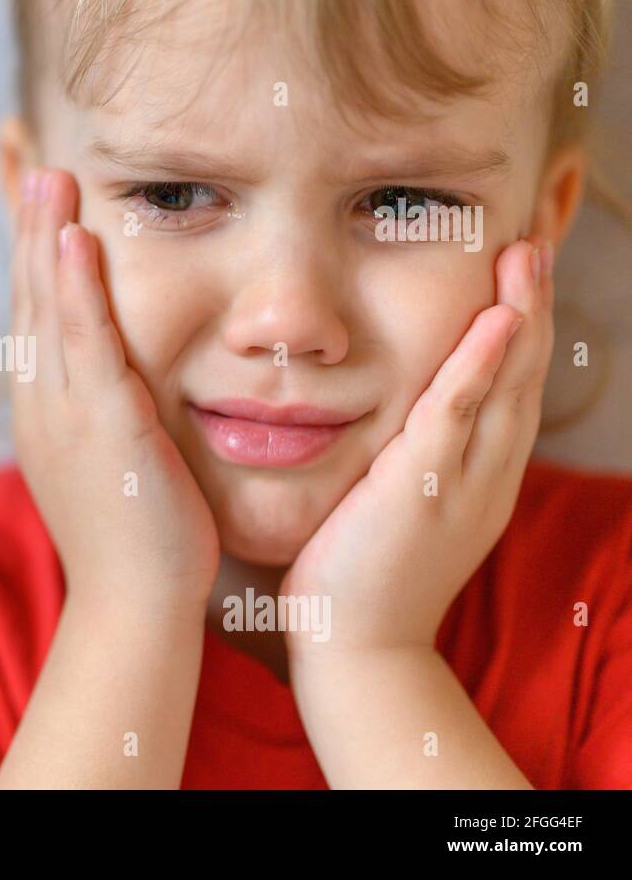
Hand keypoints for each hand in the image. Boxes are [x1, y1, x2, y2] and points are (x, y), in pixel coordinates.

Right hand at [9, 168, 219, 603]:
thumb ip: (109, 408)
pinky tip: (73, 240)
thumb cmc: (138, 536)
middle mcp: (39, 403)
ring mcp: (61, 414)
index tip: (34, 195)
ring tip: (47, 173)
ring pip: (45, 310)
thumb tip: (120, 376)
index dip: (29, 249)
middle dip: (25, 225)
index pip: (33, 312)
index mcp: (44, 407)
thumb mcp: (112, 459)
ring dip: (41, 237)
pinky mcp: (98, 427)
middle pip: (27, 297)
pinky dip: (73, 290)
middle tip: (26, 155)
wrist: (134, 608)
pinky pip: (82, 345)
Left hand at [281, 239, 552, 652]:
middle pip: (521, 378)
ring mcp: (462, 485)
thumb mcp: (395, 508)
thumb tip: (391, 423)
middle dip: (530, 307)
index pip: (507, 389)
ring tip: (526, 254)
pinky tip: (495, 320)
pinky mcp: (422, 491)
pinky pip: (458, 417)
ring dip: (518, 318)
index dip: (518, 329)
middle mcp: (485, 477)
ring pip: (504, 387)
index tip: (516, 272)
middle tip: (534, 240)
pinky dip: (479, 366)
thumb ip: (404, 461)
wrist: (356, 650)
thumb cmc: (359, 578)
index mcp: (479, 479)